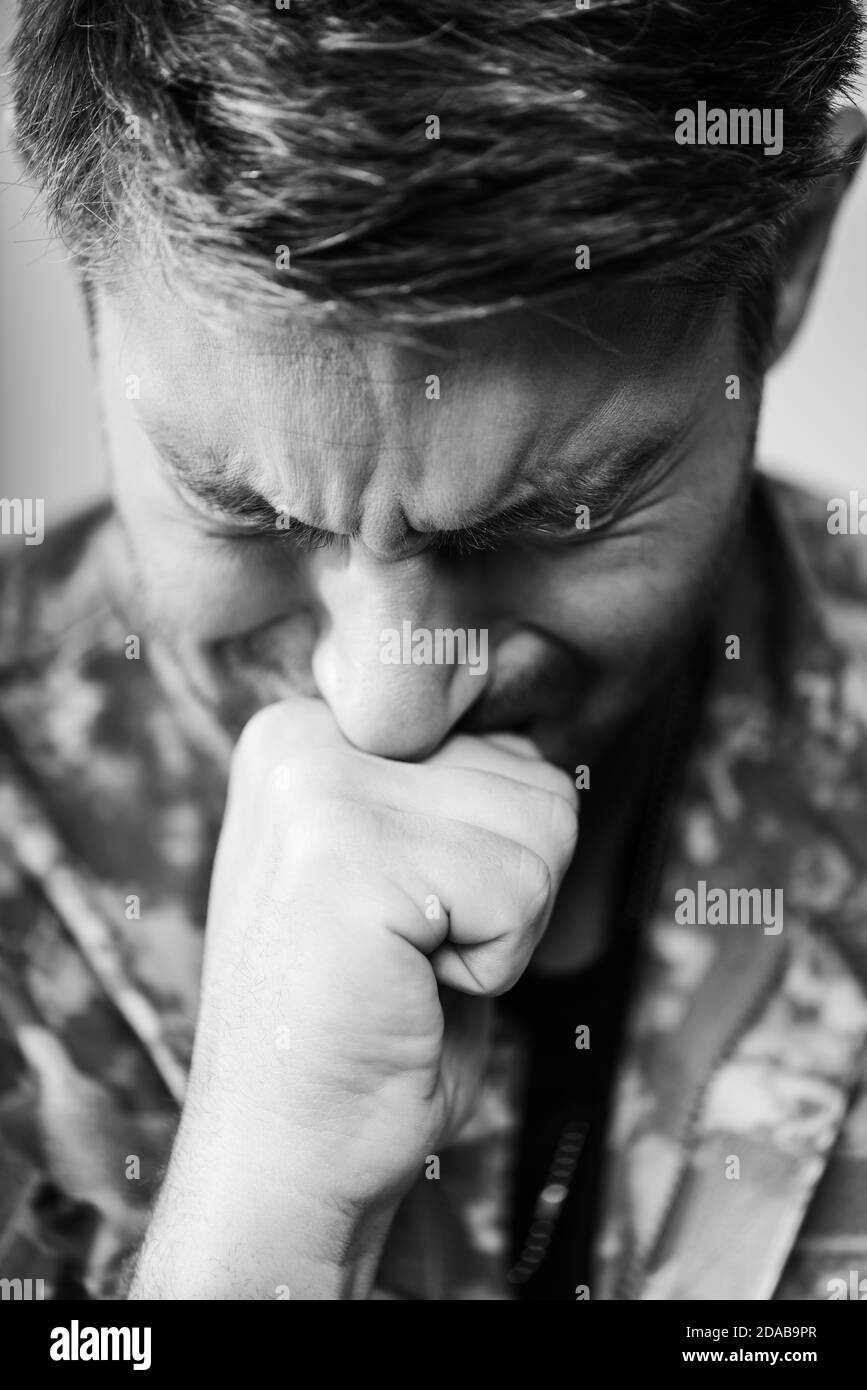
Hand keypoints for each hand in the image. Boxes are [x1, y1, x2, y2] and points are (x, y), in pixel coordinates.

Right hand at [132, 697, 576, 1297]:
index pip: (506, 743)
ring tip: (407, 969)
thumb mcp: (409, 866)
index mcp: (309, 729)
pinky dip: (493, 967)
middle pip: (537, 782)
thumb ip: (454, 782)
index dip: (495, 857)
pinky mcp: (346, 859)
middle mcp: (302, 735)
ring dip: (502, 929)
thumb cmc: (371, 1021)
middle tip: (411, 954)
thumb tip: (535, 701)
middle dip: (507, 891)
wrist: (289, 1156)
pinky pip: (520, 892)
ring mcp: (317, 789)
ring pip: (544, 829)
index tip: (410, 915)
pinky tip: (407, 991)